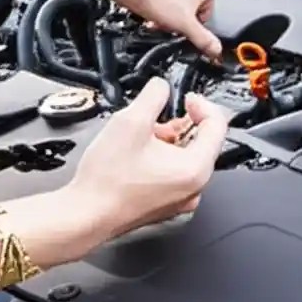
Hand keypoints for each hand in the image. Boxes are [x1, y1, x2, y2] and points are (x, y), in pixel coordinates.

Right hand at [65, 78, 229, 240]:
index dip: (202, 105)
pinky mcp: (166, 205)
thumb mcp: (130, 121)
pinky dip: (161, 159)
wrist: (84, 215)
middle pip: (201, 142)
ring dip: (168, 140)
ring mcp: (180, 199)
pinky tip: (137, 155)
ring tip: (140, 137)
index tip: (187, 98)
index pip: (217, 126)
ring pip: (186, 157)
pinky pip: (174, 174)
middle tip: (155, 119)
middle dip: (179, 124)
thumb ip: (153, 95)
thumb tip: (161, 86)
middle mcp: (194, 188)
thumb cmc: (106, 181)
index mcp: (195, 169)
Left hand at [134, 0, 221, 59]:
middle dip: (180, 27)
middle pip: (193, 21)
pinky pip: (168, 15)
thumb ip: (203, 39)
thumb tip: (217, 51)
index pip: (209, 20)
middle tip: (171, 25)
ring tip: (161, 21)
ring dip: (169, 25)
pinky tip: (154, 19)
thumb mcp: (186, 25)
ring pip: (179, 19)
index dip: (196, 28)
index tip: (186, 28)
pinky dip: (161, 20)